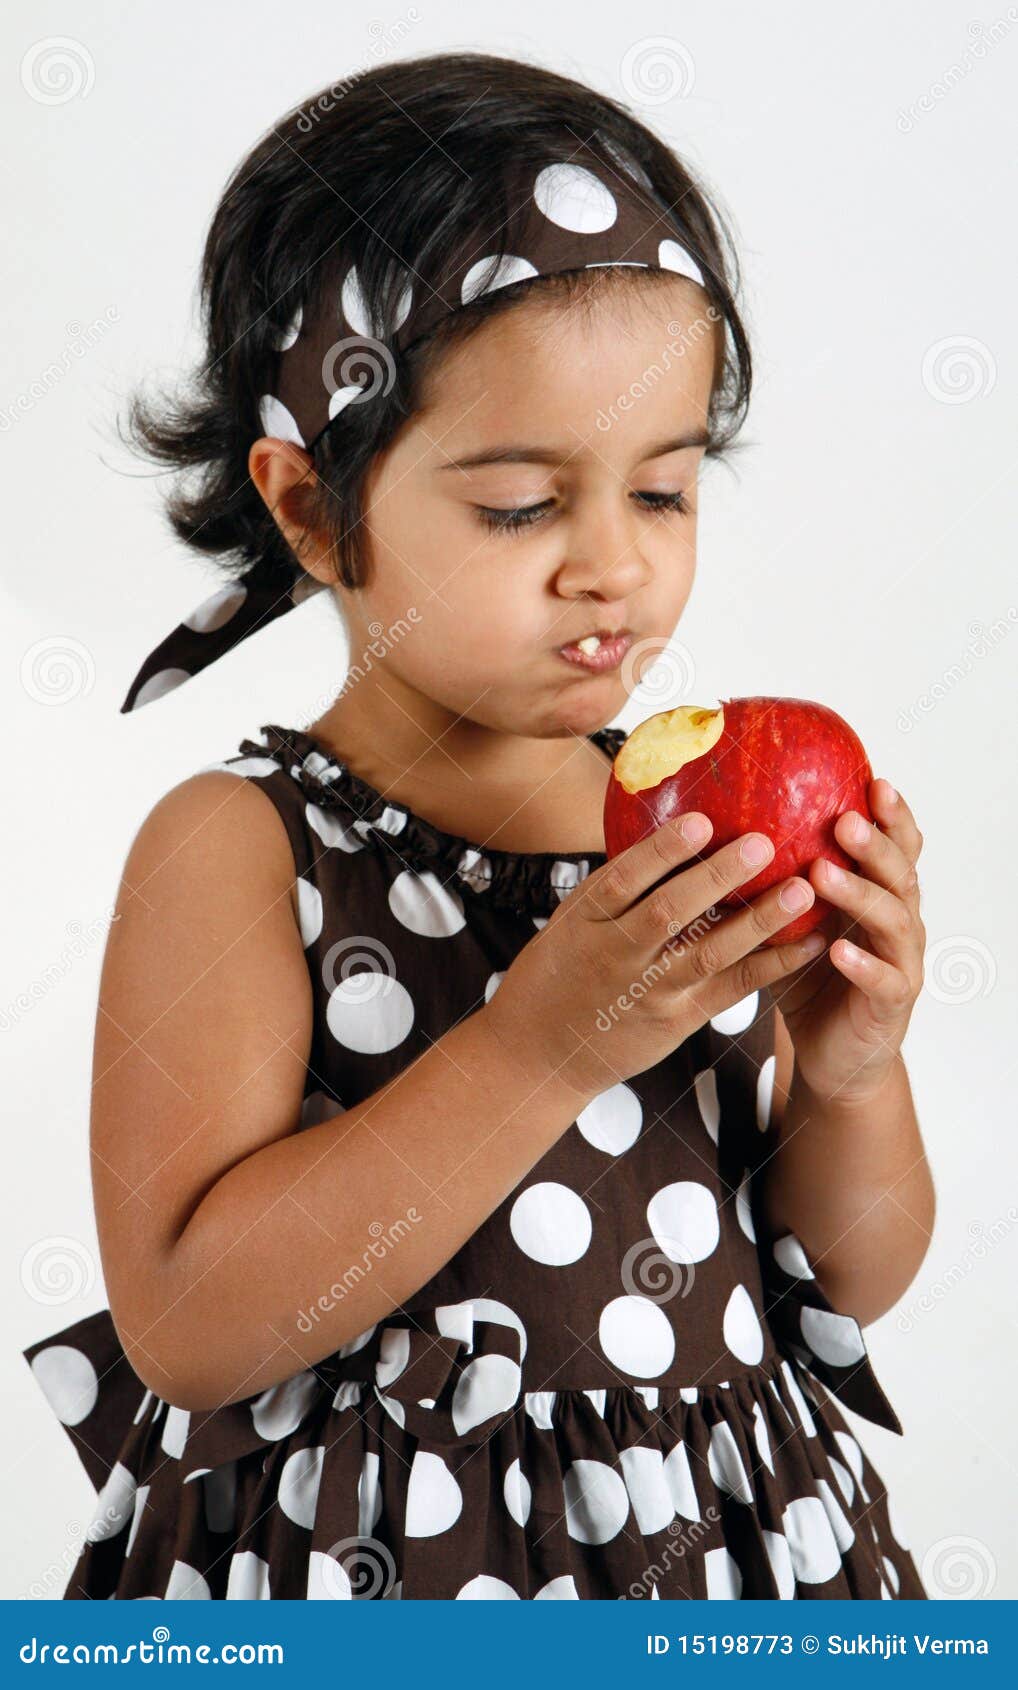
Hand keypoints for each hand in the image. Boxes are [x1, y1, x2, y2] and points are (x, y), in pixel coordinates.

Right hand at [483, 815, 822, 1103]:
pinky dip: (772, 966)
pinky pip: (732, 990)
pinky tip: (809, 943)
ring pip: (709, 954)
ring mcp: (652, 991)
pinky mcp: (680, 1019)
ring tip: (802, 891)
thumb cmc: (562, 969)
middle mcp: (619, 955)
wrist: (542, 1050)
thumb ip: (616, 884)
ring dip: (759, 922)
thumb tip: (668, 823)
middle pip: (670, 913)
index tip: (700, 821)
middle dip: (717, 878)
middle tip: (763, 844)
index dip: (661, 852)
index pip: (623, 880)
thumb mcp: (572, 919)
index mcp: (588, 921)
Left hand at [774, 778, 925, 1105]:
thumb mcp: (791, 924)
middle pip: (900, 874)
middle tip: (844, 821)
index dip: (891, 815)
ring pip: (893, 920)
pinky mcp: (892, 1004)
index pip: (897, 846)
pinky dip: (861, 963)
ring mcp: (902, 962)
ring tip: (824, 874)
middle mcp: (900, 922)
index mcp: (880, 895)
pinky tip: (836, 950)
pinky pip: (883, 980)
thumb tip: (721, 832)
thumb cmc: (811, 980)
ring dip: (859, 894)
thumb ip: (776, 883)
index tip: (871, 780)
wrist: (837, 1054)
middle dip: (874, 845)